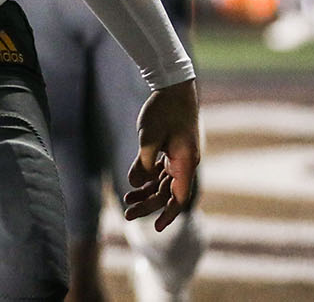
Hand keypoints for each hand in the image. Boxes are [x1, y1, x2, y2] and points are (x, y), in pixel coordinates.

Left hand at [124, 79, 200, 230]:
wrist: (174, 87)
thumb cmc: (164, 110)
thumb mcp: (149, 137)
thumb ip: (143, 163)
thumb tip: (136, 184)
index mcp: (185, 162)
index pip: (179, 197)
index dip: (168, 214)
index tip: (158, 227)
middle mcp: (186, 163)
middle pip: (169, 193)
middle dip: (149, 206)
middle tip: (127, 214)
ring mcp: (180, 157)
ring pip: (164, 184)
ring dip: (148, 194)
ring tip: (127, 201)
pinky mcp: (173, 151)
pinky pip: (162, 172)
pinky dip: (150, 180)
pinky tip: (134, 185)